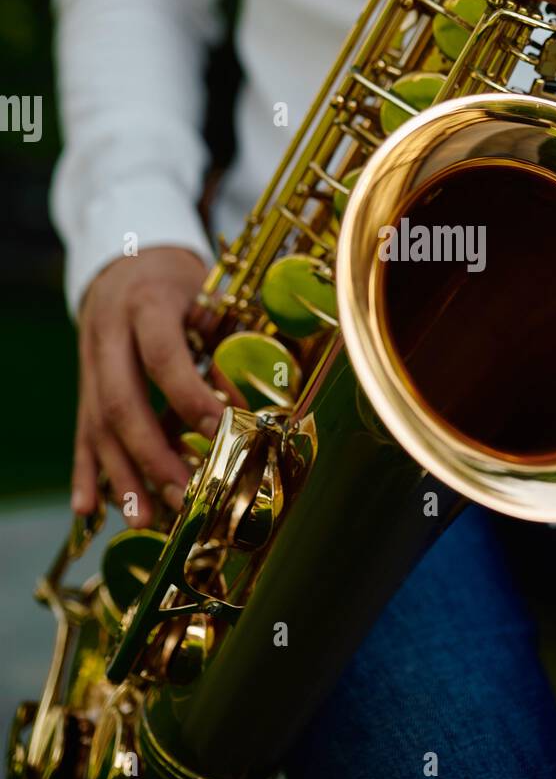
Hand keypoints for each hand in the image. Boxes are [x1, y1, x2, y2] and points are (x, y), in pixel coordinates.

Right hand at [73, 247, 225, 526]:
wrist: (126, 259)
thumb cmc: (180, 280)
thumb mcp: (209, 292)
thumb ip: (228, 339)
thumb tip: (251, 403)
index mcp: (146, 304)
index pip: (162, 356)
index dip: (188, 395)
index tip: (220, 430)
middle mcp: (108, 334)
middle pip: (120, 401)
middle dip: (152, 455)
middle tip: (184, 495)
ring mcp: (89, 362)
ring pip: (97, 425)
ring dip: (121, 476)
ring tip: (144, 518)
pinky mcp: (83, 384)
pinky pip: (80, 431)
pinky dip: (85, 472)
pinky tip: (87, 508)